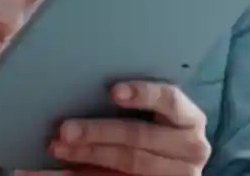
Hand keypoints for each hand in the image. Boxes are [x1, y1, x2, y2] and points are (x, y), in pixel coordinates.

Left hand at [50, 82, 211, 174]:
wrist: (173, 165)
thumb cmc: (160, 130)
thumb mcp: (159, 116)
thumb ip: (135, 104)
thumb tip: (86, 83)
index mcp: (189, 119)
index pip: (170, 101)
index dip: (143, 94)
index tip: (114, 91)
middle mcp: (190, 147)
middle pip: (140, 135)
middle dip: (98, 131)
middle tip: (65, 128)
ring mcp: (177, 173)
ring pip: (129, 163)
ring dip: (89, 155)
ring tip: (59, 148)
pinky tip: (61, 172)